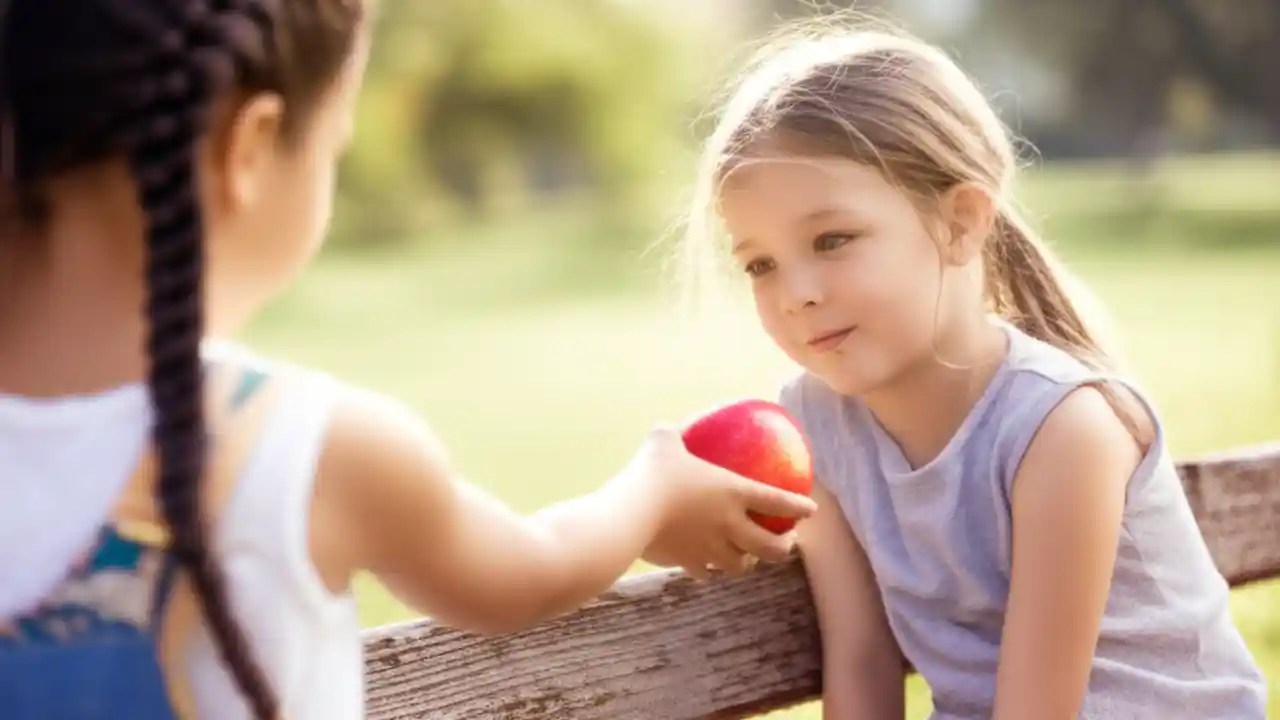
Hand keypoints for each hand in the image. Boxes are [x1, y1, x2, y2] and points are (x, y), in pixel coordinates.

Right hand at [622, 425, 816, 578]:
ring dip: (747, 562)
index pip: (776, 501)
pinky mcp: (687, 563)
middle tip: (787, 541)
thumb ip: (672, 435)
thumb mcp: (663, 442)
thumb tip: (670, 428)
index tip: (810, 510)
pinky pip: (704, 572)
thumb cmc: (653, 473)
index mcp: (733, 492)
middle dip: (784, 548)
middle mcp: (730, 525)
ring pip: (739, 565)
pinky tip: (704, 567)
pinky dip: (708, 570)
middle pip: (770, 547)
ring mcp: (710, 548)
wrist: (631, 515)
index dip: (797, 506)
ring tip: (747, 557)